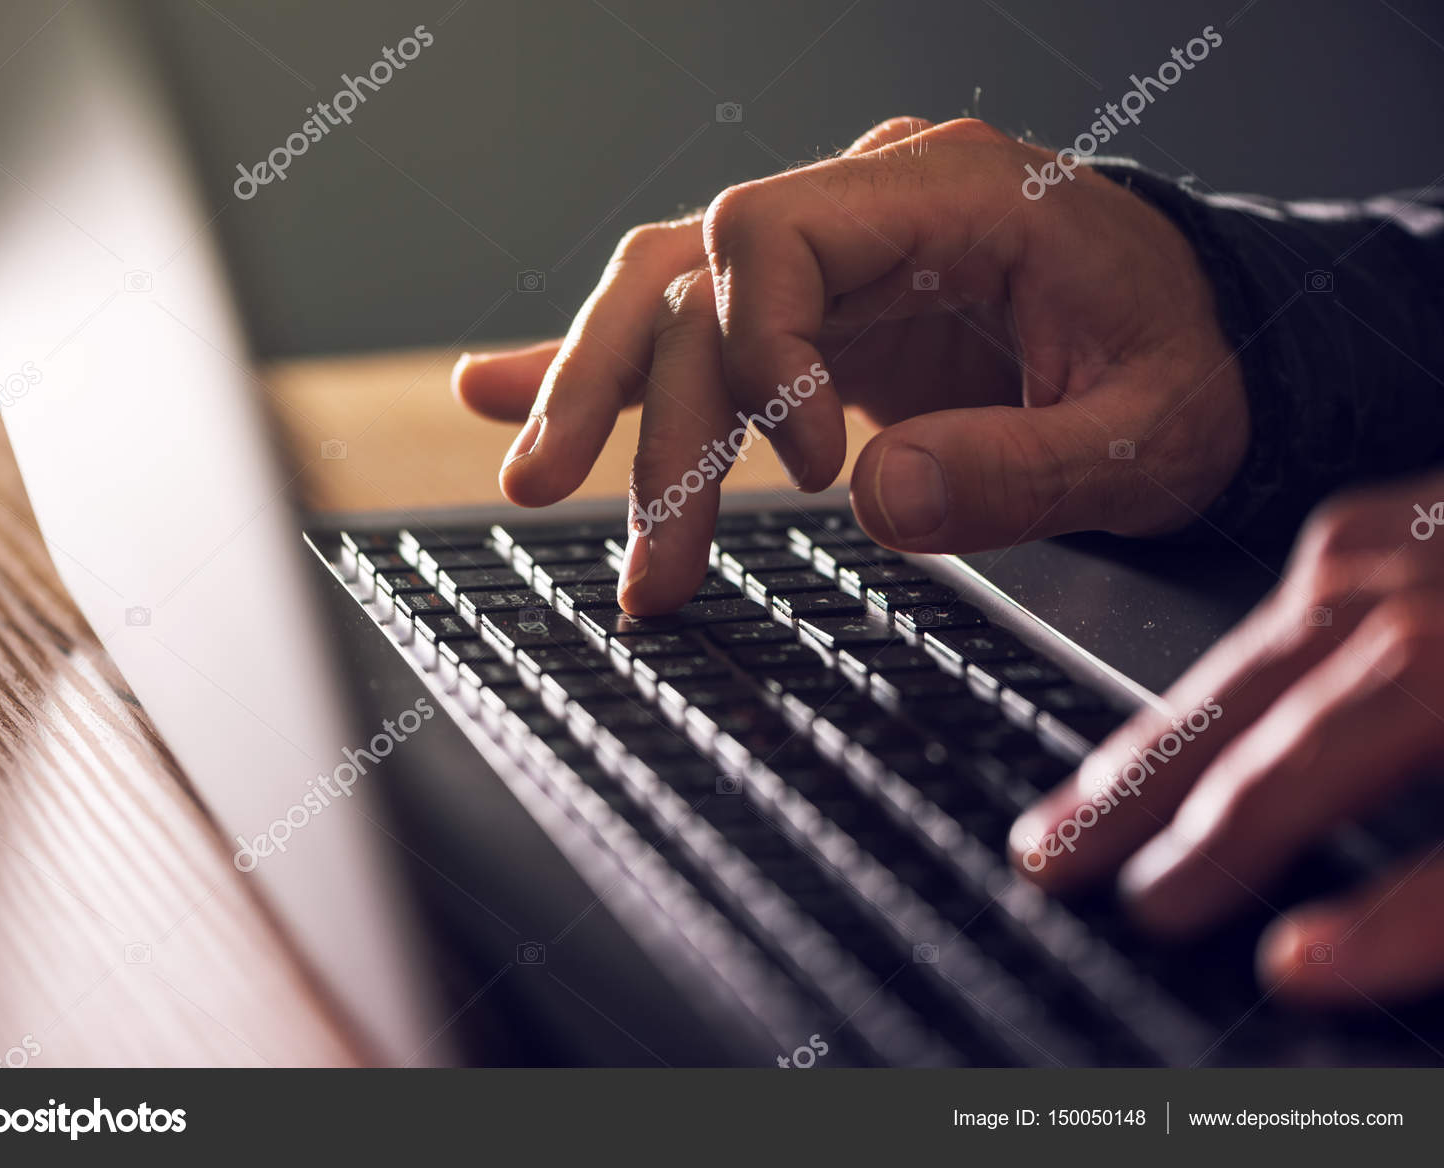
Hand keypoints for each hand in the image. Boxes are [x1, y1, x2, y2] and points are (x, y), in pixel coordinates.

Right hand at [453, 116, 1248, 613]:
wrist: (1205, 346)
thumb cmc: (1190, 369)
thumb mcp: (1149, 435)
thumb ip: (1023, 466)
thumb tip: (874, 499)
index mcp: (952, 194)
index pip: (772, 236)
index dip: (758, 356)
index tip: (811, 473)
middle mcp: (868, 206)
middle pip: (691, 275)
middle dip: (636, 408)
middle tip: (632, 548)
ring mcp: (832, 256)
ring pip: (665, 299)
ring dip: (599, 402)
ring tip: (538, 489)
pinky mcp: (812, 315)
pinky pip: (686, 324)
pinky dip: (598, 365)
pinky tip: (501, 389)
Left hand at [1011, 471, 1443, 1006]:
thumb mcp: (1439, 583)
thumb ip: (1355, 653)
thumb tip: (1272, 740)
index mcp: (1370, 566)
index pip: (1221, 676)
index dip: (1131, 754)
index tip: (1060, 823)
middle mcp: (1406, 594)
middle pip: (1246, 704)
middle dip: (1135, 791)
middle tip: (1047, 866)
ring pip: (1329, 744)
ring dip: (1227, 832)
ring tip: (1148, 907)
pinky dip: (1386, 911)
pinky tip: (1305, 961)